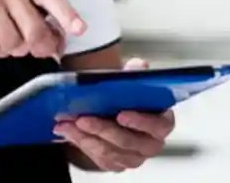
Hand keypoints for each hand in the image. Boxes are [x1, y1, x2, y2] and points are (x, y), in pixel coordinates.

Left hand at [54, 58, 175, 171]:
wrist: (117, 115)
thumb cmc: (130, 101)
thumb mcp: (134, 84)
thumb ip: (137, 75)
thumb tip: (138, 65)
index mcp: (161, 123)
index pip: (157, 125)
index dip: (140, 121)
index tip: (121, 114)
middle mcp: (150, 144)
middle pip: (127, 141)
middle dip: (103, 129)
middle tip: (83, 118)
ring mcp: (133, 157)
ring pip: (109, 152)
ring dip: (86, 137)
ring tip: (69, 123)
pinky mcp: (115, 164)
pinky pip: (97, 158)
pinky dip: (80, 142)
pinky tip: (68, 130)